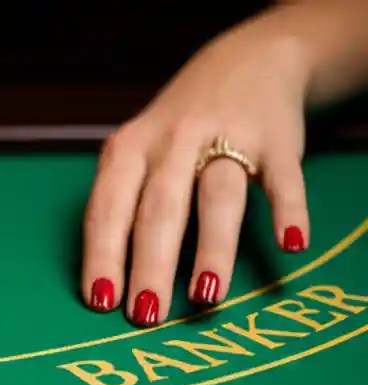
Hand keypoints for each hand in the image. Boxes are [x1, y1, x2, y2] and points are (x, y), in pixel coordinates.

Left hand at [81, 17, 311, 324]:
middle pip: (159, 209)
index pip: (109, 209)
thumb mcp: (136, 153)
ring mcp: (227, 139)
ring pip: (216, 197)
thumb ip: (122, 205)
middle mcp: (173, 142)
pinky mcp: (276, 142)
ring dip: (211, 248)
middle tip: (147, 314)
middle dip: (150, 264)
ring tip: (205, 295)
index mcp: (129, 149)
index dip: (103, 256)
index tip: (100, 302)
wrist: (245, 63)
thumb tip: (105, 284)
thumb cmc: (174, 133)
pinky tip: (290, 245)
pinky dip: (287, 212)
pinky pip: (282, 181)